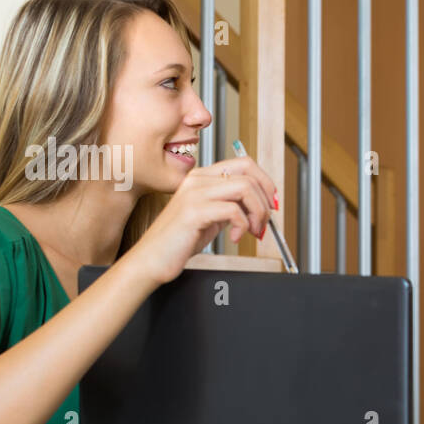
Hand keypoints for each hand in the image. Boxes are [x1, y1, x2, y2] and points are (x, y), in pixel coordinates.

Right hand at [123, 155, 278, 286]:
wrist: (153, 259)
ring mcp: (194, 193)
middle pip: (248, 173)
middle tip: (263, 221)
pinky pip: (232, 210)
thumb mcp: (212, 217)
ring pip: (244, 188)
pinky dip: (242, 225)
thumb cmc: (180, 240)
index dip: (265, 182)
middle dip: (265, 199)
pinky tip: (235, 237)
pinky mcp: (193, 211)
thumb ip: (231, 205)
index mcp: (202, 177)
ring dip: (257, 212)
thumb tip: (259, 203)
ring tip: (252, 230)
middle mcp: (197, 179)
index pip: (244, 164)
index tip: (271, 203)